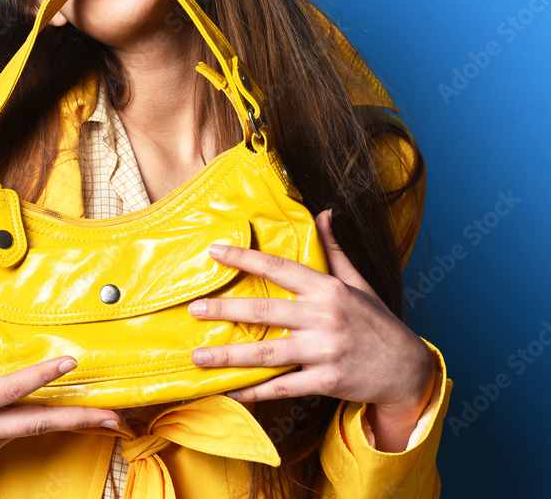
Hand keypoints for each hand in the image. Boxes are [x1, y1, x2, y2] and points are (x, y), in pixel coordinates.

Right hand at [0, 306, 120, 484]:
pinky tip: (68, 417)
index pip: (7, 391)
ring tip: (105, 417)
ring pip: (31, 431)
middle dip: (77, 420)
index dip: (38, 377)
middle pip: (35, 425)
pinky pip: (18, 434)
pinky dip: (44, 424)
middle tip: (114, 416)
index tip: (68, 364)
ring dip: (68, 423)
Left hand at [187, 210, 435, 449]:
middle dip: (224, 310)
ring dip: (229, 355)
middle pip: (264, 312)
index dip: (244, 258)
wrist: (409, 370)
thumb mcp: (359, 282)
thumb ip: (335, 250)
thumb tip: (323, 212)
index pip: (278, 267)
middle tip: (194, 309)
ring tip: (197, 356)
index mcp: (328, 289)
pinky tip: (231, 390)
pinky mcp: (327, 381)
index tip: (214, 253)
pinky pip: (283, 386)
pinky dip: (256, 390)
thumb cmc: (377, 322)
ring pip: (268, 353)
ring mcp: (325, 351)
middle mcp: (324, 317)